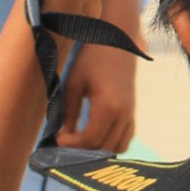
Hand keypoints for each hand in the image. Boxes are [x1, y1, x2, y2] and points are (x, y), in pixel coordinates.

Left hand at [58, 37, 137, 151]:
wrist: (118, 40)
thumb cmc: (92, 58)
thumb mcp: (74, 83)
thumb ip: (68, 112)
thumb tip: (61, 135)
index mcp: (108, 106)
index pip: (90, 139)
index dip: (71, 145)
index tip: (56, 140)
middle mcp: (124, 113)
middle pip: (103, 147)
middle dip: (83, 150)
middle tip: (65, 143)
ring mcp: (131, 113)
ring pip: (118, 147)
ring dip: (99, 150)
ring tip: (80, 141)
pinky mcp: (133, 110)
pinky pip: (126, 138)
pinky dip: (112, 143)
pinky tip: (96, 136)